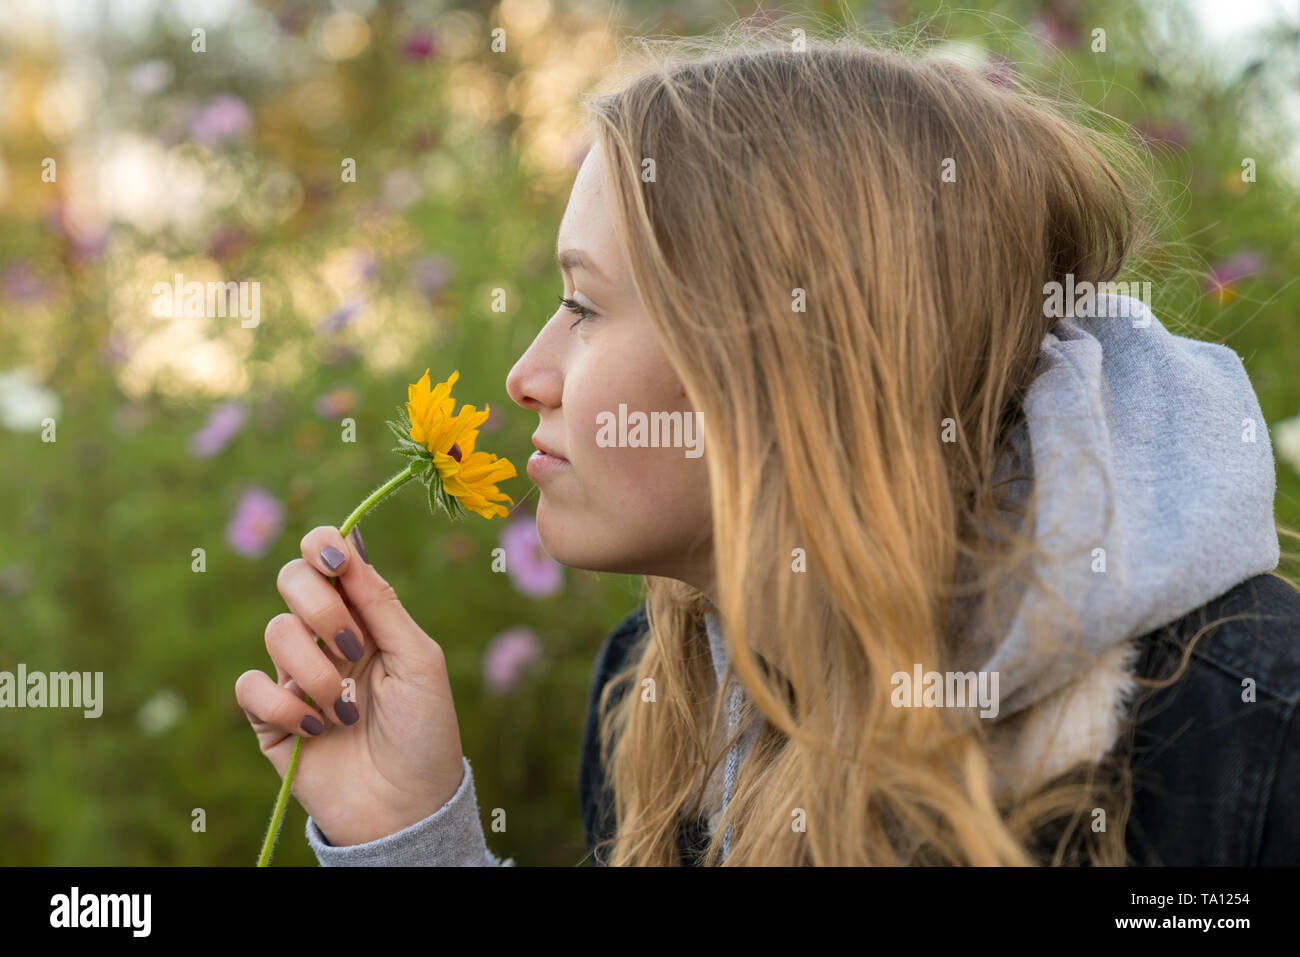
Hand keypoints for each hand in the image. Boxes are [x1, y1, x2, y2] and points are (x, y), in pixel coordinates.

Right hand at [235, 526, 465, 846]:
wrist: (406, 806)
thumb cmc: (425, 732)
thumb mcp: (419, 661)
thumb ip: (383, 605)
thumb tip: (349, 547)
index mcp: (366, 616)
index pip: (329, 560)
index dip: (324, 547)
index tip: (337, 563)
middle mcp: (326, 637)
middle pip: (292, 579)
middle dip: (322, 610)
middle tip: (353, 649)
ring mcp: (295, 674)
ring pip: (276, 632)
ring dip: (315, 672)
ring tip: (345, 710)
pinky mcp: (269, 716)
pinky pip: (250, 685)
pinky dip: (283, 705)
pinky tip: (315, 730)